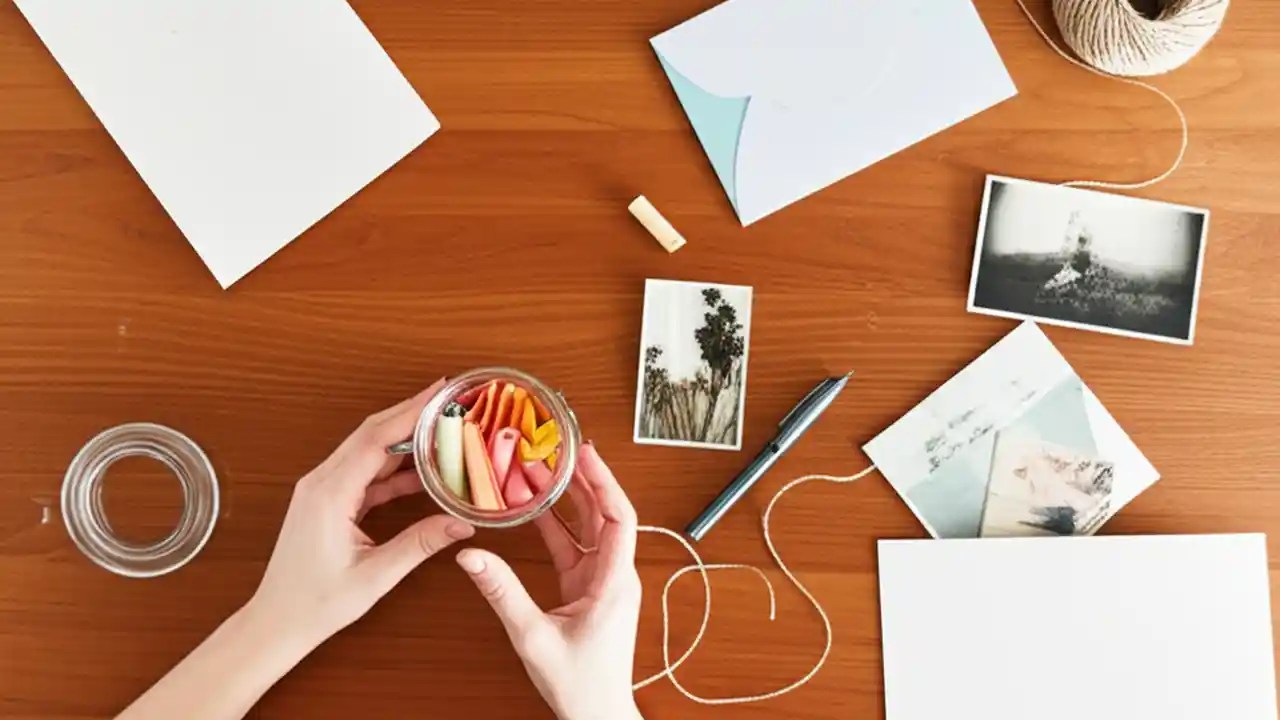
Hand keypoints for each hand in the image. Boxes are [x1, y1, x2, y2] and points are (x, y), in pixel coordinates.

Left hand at [251, 380, 475, 648]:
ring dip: (403, 437)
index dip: (409, 412)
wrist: (277, 621)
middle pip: (371, 433)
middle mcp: (321, 483)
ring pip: (367, 449)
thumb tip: (461, 523)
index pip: (375, 439)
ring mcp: (322, 490)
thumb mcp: (375, 576)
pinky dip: (393, 465)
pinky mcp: (328, 501)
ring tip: (441, 428)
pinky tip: (421, 469)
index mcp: (329, 494)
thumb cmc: (315, 603)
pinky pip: (364, 472)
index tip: (438, 393)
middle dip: (410, 412)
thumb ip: (419, 544)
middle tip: (446, 398)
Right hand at [456, 444, 643, 719]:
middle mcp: (614, 575)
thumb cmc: (579, 684)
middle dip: (580, 480)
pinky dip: (556, 527)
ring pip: (588, 528)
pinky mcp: (589, 589)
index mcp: (614, 581)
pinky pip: (575, 547)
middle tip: (554, 450)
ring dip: (566, 500)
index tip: (585, 453)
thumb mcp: (533, 637)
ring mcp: (603, 580)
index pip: (618, 517)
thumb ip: (502, 594)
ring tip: (538, 469)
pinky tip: (533, 508)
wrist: (597, 714)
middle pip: (603, 514)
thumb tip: (472, 558)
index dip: (603, 481)